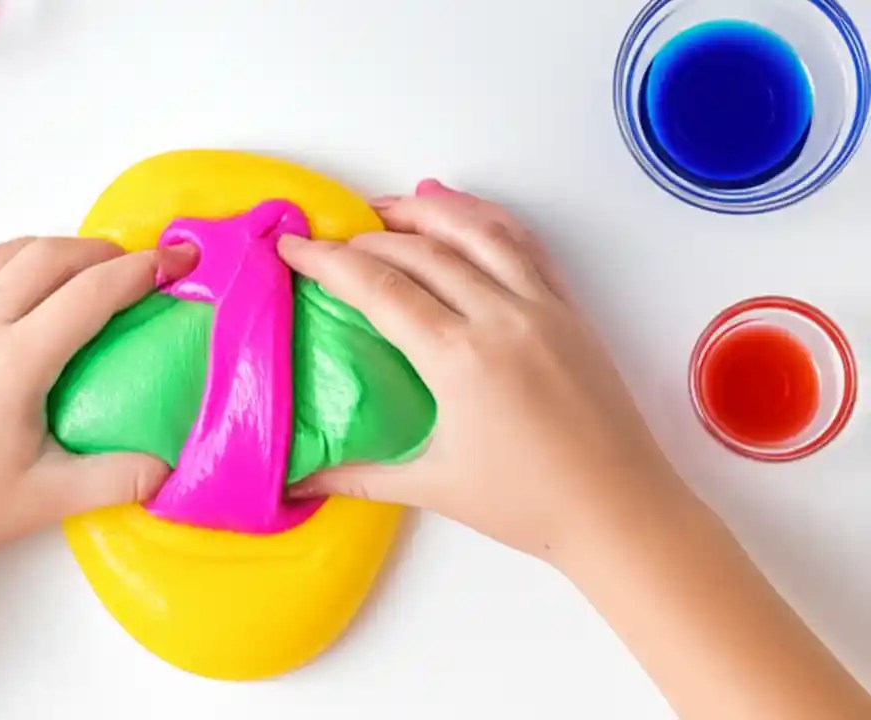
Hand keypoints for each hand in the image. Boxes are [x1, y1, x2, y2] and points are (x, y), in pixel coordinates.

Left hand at [0, 237, 197, 575]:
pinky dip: (10, 265)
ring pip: (2, 255)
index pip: (90, 293)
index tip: (179, 259)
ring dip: (53, 249)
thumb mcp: (44, 501)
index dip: (142, 269)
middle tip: (139, 264)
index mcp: (13, 361)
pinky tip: (20, 294)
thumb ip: (116, 479)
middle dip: (102, 249)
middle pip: (48, 256)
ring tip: (84, 268)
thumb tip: (170, 465)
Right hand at [281, 180, 690, 563]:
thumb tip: (297, 481)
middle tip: (331, 234)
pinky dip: (488, 220)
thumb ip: (358, 475)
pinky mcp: (572, 310)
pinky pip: (526, 245)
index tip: (293, 247)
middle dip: (368, 233)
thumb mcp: (433, 486)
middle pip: (421, 249)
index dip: (327, 260)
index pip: (378, 287)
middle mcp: (500, 317)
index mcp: (458, 357)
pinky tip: (464, 214)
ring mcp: (542, 307)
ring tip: (391, 205)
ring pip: (478, 231)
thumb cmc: (528, 505)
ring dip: (429, 210)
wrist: (620, 512)